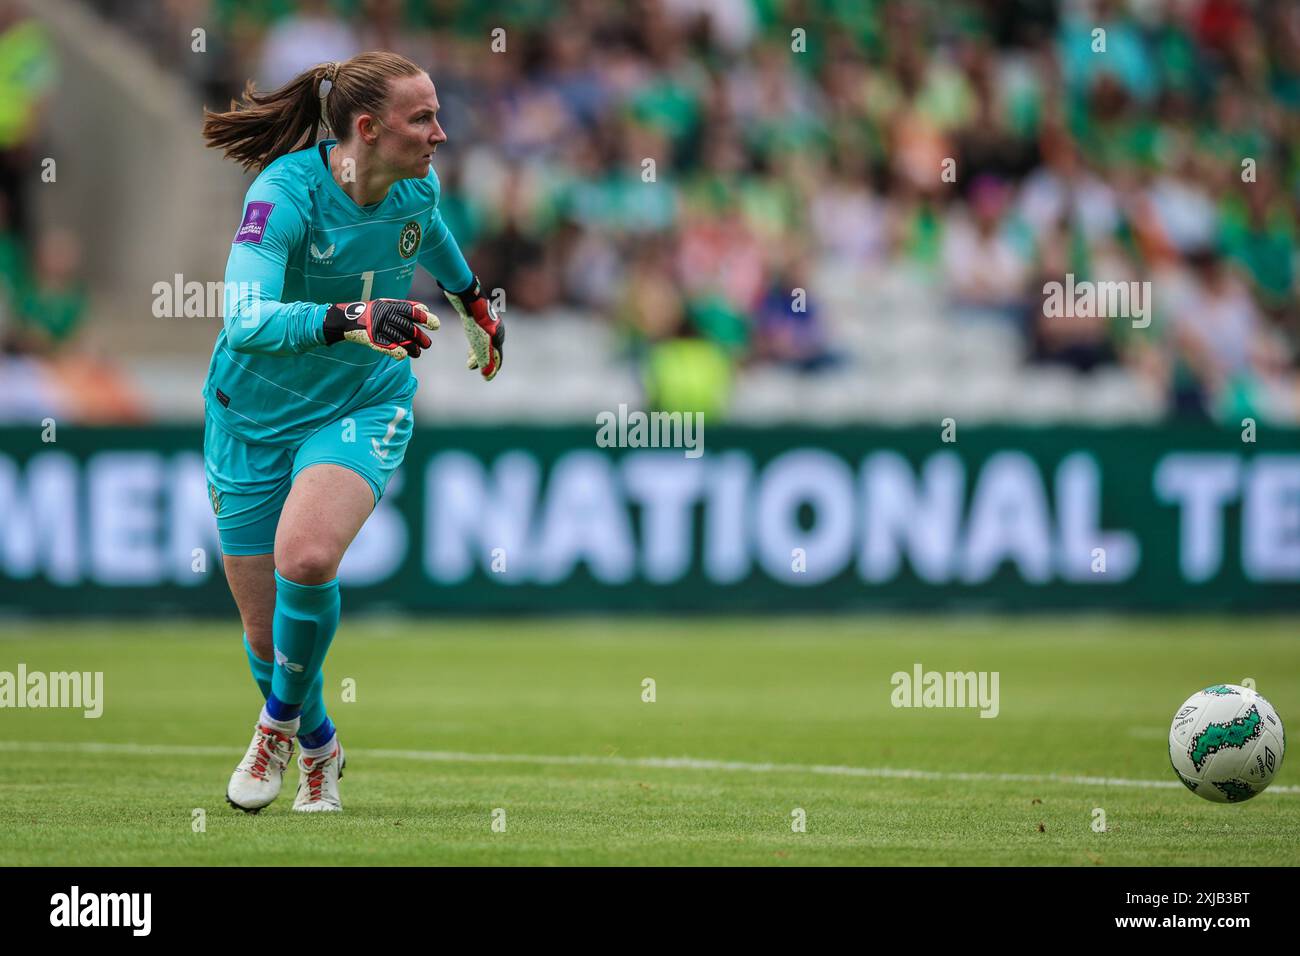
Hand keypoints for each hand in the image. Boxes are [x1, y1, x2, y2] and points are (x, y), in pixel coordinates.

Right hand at [323, 298, 438, 358]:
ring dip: (413, 348)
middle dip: (420, 337)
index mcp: (391, 306)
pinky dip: (398, 352)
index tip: (436, 325)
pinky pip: (389, 347)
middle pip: (408, 328)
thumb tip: (426, 310)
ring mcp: (379, 328)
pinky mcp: (373, 339)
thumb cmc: (372, 312)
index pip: (411, 311)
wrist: (346, 319)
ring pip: (401, 340)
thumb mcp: (387, 304)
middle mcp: (386, 316)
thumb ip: (405, 307)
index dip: (424, 318)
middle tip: (428, 344)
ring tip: (418, 353)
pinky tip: (404, 355)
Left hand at [439, 277, 503, 380]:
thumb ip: (484, 361)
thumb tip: (488, 378)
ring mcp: (489, 323)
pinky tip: (470, 340)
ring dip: (477, 352)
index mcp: (499, 337)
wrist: (469, 300)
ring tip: (469, 359)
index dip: (493, 368)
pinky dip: (475, 341)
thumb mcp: (480, 346)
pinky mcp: (480, 317)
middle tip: (471, 366)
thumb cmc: (476, 324)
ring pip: (485, 341)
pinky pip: (480, 333)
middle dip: (482, 360)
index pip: (498, 356)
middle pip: (491, 350)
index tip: (488, 377)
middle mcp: (497, 329)